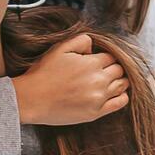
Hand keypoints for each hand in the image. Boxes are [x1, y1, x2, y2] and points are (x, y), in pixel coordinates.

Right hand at [11, 33, 130, 127]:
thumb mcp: (60, 49)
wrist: (32, 99)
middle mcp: (98, 80)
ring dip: (119, 81)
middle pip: (119, 70)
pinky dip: (122, 96)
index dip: (105, 58)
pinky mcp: (95, 112)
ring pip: (122, 84)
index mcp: (91, 63)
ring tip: (108, 82)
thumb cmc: (44, 73)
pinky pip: (120, 102)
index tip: (96, 62)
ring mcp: (98, 97)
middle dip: (112, 68)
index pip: (112, 56)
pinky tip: (114, 93)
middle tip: (101, 72)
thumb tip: (94, 46)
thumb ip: (81, 41)